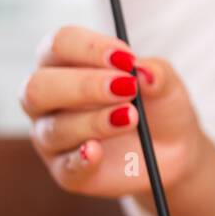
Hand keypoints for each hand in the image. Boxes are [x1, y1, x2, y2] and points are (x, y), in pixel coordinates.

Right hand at [21, 25, 204, 198]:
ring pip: (54, 128)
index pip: (59, 44)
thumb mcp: (166, 84)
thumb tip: (142, 71)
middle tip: (126, 88)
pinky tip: (97, 151)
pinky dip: (81, 159)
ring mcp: (52, 137)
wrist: (174, 148)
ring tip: (132, 118)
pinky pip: (65, 166)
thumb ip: (156, 74)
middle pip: (39, 86)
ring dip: (94, 121)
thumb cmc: (159, 105)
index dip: (88, 48)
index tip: (125, 58)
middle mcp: (48, 99)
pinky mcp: (67, 171)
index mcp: (65, 64)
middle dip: (84, 85)